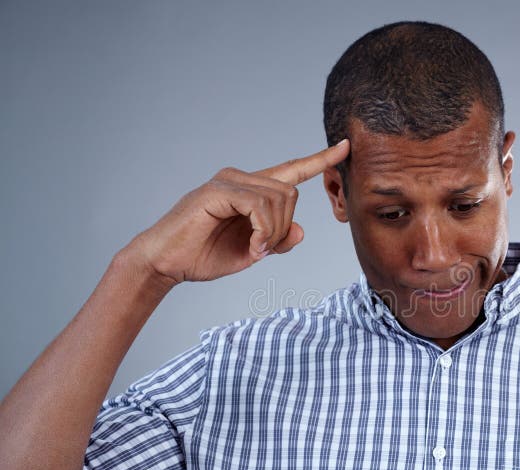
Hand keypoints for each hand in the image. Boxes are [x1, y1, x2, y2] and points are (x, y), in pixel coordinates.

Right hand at [128, 139, 349, 284]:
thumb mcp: (253, 251)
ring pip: (279, 199)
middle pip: (291, 193)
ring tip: (254, 250)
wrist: (165, 263)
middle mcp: (241, 178)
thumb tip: (301, 230)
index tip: (345, 147)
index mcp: (251, 190)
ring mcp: (229, 181)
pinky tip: (252, 247)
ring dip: (273, 233)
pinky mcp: (218, 191)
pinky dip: (262, 231)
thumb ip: (278, 239)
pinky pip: (259, 206)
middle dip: (284, 226)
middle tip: (265, 250)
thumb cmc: (204, 255)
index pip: (292, 170)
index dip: (319, 160)